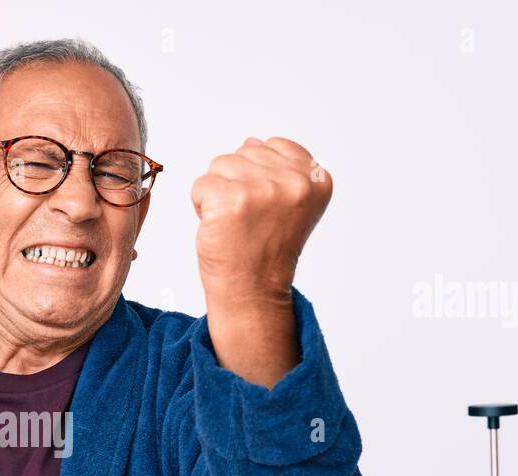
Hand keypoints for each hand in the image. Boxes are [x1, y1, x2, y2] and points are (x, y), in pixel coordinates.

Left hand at [190, 136, 330, 306]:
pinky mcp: (231, 200)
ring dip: (218, 193)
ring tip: (234, 223)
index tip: (265, 210)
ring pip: (220, 165)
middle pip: (244, 152)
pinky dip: (201, 206)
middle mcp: (296, 182)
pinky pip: (201, 184)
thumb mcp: (290, 205)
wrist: (253, 292)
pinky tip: (219, 227)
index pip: (273, 145)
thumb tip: (250, 141)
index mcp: (317, 179)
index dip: (259, 176)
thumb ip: (279, 170)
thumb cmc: (265, 251)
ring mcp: (264, 190)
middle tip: (248, 220)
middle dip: (237, 183)